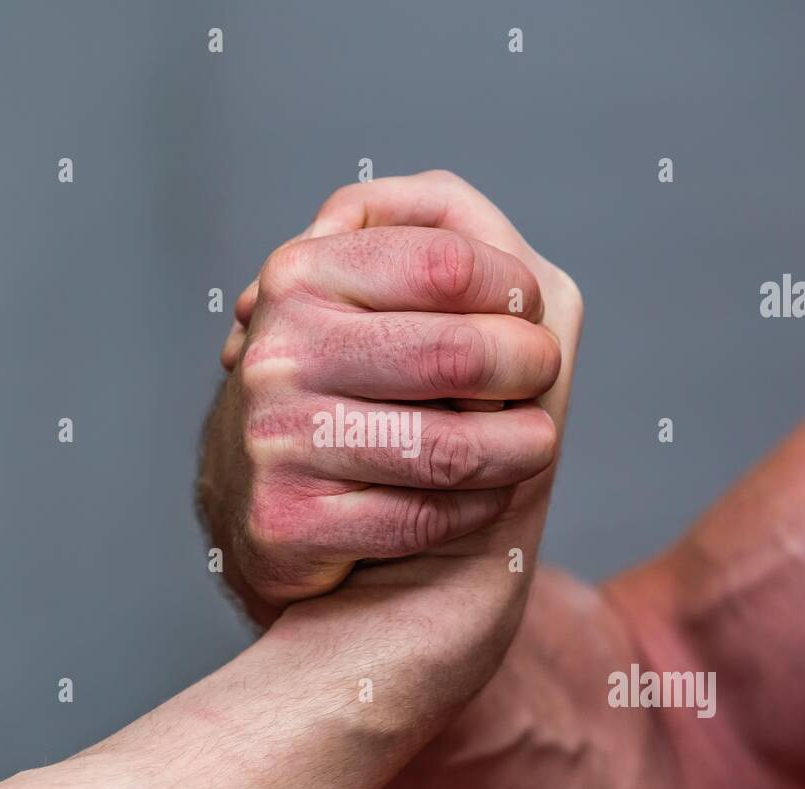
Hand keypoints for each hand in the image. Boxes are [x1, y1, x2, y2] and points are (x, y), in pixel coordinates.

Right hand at [199, 171, 582, 625]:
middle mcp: (280, 354)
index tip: (525, 307)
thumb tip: (523, 277)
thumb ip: (441, 250)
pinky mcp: (289, 524)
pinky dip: (475, 509)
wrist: (264, 505)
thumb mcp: (370, 297)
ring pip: (449, 449)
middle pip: (456, 352)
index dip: (512, 286)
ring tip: (534, 441)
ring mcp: (278, 441)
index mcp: (300, 275)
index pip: (445, 261)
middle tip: (540, 372)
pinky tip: (481, 496)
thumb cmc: (346, 391)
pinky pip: (424, 517)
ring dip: (521, 447)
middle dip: (530, 364)